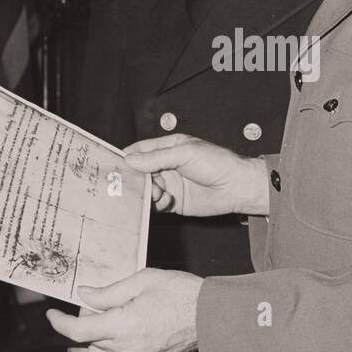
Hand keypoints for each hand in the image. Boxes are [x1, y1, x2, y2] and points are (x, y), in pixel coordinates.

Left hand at [47, 268, 203, 351]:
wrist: (211, 316)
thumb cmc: (181, 293)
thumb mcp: (142, 281)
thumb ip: (108, 292)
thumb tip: (84, 294)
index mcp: (122, 324)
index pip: (78, 331)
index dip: (60, 323)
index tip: (53, 315)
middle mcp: (127, 348)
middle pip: (89, 346)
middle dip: (88, 329)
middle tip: (102, 310)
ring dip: (101, 344)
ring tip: (116, 324)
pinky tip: (127, 339)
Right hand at [123, 134, 269, 216]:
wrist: (236, 187)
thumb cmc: (217, 163)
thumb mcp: (185, 153)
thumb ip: (157, 158)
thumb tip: (130, 160)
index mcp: (169, 148)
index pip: (141, 150)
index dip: (127, 157)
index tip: (114, 165)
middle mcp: (166, 166)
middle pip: (140, 172)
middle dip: (134, 178)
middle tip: (132, 184)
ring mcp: (170, 184)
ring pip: (146, 189)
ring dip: (146, 192)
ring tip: (156, 193)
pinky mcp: (174, 202)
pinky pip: (156, 204)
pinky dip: (156, 204)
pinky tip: (166, 201)